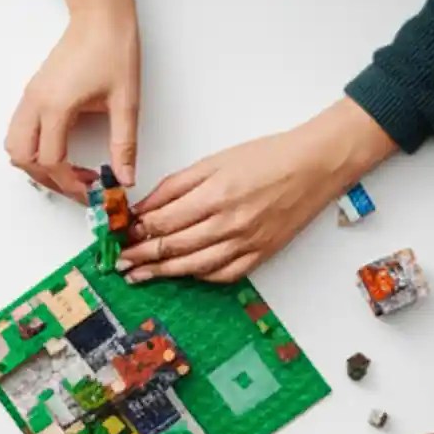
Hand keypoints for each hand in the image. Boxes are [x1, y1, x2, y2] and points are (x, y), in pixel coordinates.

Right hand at [6, 0, 139, 200]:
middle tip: (79, 188)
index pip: (51, 161)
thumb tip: (124, 177)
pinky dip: (32, 149)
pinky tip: (60, 151)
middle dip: (49, 180)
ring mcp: (30, 98)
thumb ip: (124, 145)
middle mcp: (36, 103)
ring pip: (15, 147)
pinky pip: (19, 131)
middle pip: (24, 159)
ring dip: (36, 166)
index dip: (71, 184)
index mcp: (56, 106)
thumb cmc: (112, 47)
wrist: (101, 15)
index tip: (92, 191)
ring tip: (69, 172)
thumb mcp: (126, 102)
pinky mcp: (33, 93)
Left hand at [118, 97, 397, 282]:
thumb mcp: (213, 161)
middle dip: (141, 256)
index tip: (119, 236)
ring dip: (162, 272)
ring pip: (193, 267)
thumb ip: (174, 186)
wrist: (314, 166)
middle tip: (120, 262)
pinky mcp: (260, 255)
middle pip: (173, 247)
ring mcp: (246, 243)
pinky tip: (183, 273)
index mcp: (214, 195)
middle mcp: (228, 223)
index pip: (163, 221)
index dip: (136, 232)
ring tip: (140, 275)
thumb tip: (143, 207)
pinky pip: (223, 274)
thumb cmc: (266, 157)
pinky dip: (199, 275)